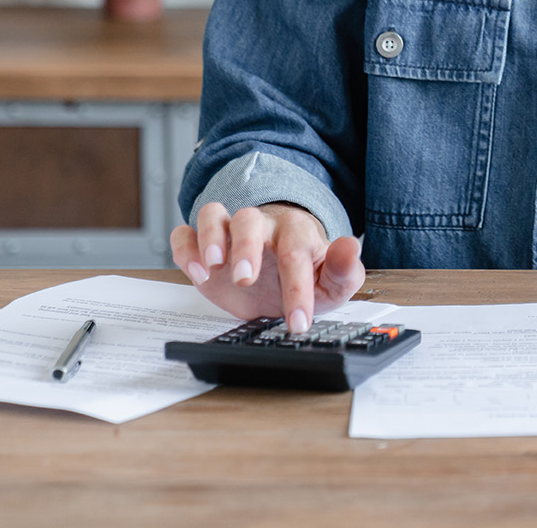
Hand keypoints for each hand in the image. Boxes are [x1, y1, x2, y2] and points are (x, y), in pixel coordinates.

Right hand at [169, 201, 365, 333]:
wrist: (283, 278)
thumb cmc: (308, 275)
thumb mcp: (333, 282)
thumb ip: (345, 268)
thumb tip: (351, 246)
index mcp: (297, 233)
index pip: (296, 252)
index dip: (297, 288)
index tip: (298, 321)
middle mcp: (262, 227)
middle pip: (249, 221)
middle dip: (245, 248)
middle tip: (245, 279)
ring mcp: (230, 234)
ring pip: (213, 214)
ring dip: (210, 238)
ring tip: (213, 267)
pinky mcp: (204, 247)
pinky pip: (185, 234)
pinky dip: (185, 250)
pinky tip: (196, 273)